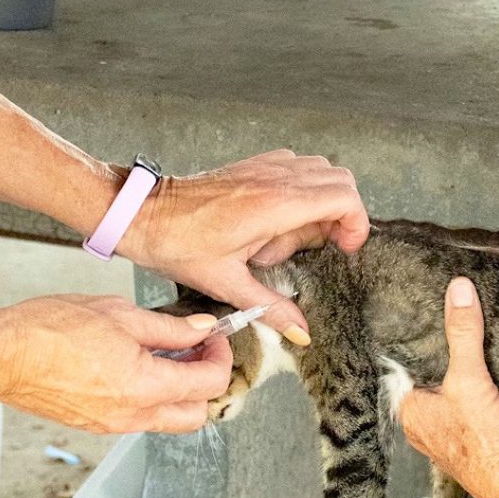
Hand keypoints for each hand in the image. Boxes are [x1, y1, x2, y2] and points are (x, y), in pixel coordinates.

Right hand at [0, 294, 233, 432]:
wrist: (0, 355)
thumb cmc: (47, 330)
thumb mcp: (119, 314)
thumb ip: (169, 327)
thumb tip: (200, 328)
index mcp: (144, 387)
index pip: (208, 384)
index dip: (220, 357)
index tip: (214, 337)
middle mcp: (132, 415)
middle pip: (195, 415)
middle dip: (206, 383)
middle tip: (199, 351)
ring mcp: (112, 425)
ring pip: (166, 419)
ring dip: (177, 391)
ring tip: (166, 354)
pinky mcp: (94, 424)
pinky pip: (137, 417)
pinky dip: (149, 395)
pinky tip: (137, 364)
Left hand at [123, 150, 368, 343]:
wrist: (143, 214)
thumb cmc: (178, 244)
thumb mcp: (229, 283)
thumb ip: (272, 308)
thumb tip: (301, 332)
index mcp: (276, 204)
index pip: (343, 196)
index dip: (355, 223)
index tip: (344, 248)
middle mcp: (275, 177)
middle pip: (340, 179)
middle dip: (344, 213)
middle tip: (327, 245)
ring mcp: (265, 166)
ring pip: (321, 169)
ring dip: (323, 199)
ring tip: (300, 235)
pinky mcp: (253, 165)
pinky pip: (297, 166)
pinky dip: (303, 188)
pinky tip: (280, 219)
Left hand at [398, 278, 498, 497]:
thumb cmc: (482, 437)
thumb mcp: (470, 376)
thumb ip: (463, 332)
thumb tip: (458, 288)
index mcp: (407, 411)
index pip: (402, 369)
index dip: (415, 348)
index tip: (426, 327)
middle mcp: (418, 430)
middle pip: (424, 386)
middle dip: (438, 367)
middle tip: (453, 340)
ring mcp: (440, 443)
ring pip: (442, 404)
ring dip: (454, 388)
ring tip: (470, 363)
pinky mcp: (464, 451)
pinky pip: (460, 419)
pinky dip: (468, 407)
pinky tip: (484, 397)